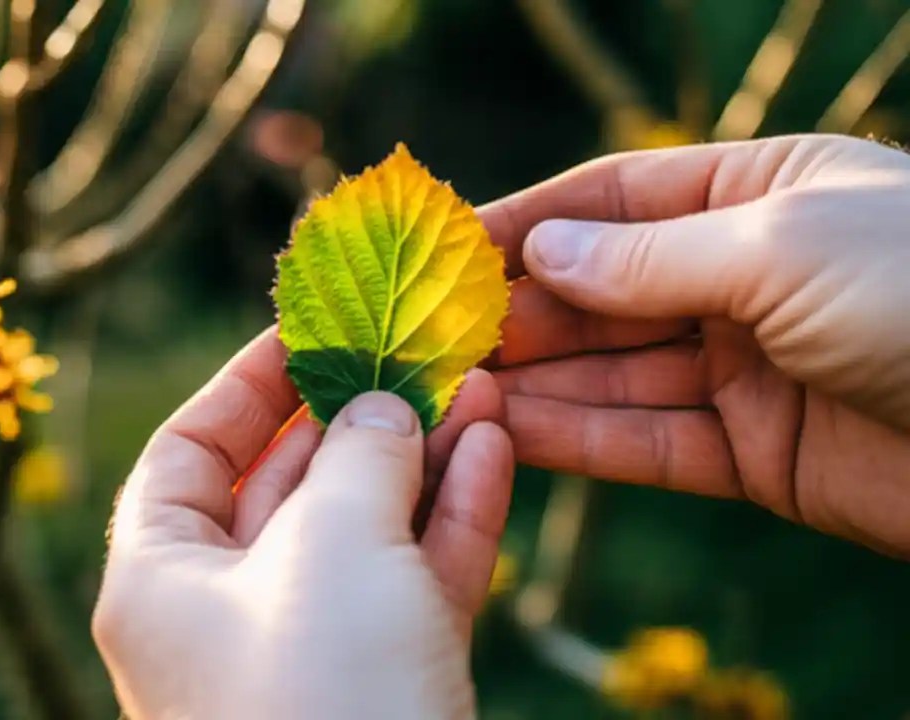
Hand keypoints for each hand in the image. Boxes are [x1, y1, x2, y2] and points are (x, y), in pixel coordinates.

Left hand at [93, 328, 512, 719]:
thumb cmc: (323, 692)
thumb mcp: (334, 545)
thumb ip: (359, 455)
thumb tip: (382, 409)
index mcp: (162, 577)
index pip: (191, 450)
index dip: (249, 383)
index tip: (313, 329)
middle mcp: (227, 612)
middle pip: (289, 481)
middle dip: (358, 410)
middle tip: (418, 344)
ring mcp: (311, 650)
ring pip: (366, 527)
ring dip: (423, 453)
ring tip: (479, 378)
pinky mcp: (385, 683)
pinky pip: (415, 581)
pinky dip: (453, 516)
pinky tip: (495, 445)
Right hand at [479, 134, 909, 557]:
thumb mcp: (779, 245)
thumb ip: (648, 257)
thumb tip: (539, 248)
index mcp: (760, 190)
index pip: (613, 198)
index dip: (525, 220)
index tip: (443, 248)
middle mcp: (744, 275)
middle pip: (601, 291)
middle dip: (517, 312)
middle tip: (430, 334)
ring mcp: (746, 366)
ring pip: (613, 374)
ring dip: (533, 382)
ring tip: (450, 389)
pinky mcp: (754, 454)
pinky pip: (647, 442)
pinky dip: (579, 440)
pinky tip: (510, 433)